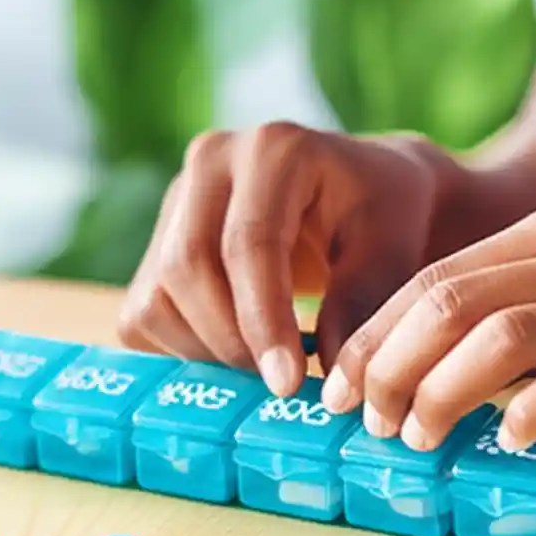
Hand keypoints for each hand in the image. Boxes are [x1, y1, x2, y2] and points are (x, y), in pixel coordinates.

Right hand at [117, 122, 451, 394]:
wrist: (360, 194)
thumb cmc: (384, 219)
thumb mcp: (393, 252)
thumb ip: (363, 306)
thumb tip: (332, 382)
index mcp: (274, 149)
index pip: (248, 242)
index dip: (262, 320)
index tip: (287, 384)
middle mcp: (210, 161)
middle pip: (186, 266)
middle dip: (230, 341)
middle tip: (278, 385)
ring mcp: (175, 201)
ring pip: (156, 297)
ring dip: (205, 352)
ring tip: (265, 367)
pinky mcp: (156, 242)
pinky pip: (142, 316)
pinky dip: (182, 351)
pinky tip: (236, 353)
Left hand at [321, 194, 535, 448]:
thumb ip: (514, 312)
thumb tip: (415, 372)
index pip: (438, 276)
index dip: (377, 334)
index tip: (341, 387)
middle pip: (455, 301)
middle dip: (393, 366)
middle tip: (369, 421)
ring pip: (504, 336)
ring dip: (443, 392)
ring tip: (419, 437)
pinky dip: (530, 410)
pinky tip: (508, 437)